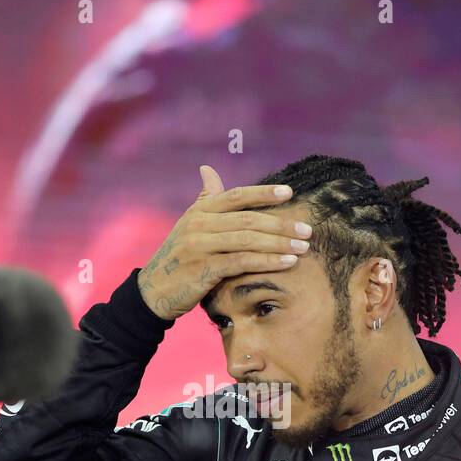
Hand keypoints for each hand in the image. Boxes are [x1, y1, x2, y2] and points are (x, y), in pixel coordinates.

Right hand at [137, 165, 313, 319]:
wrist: (154, 290)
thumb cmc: (179, 257)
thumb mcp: (189, 224)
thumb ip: (206, 199)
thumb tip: (208, 169)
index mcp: (200, 210)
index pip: (237, 196)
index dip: (264, 193)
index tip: (290, 193)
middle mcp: (199, 224)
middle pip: (248, 219)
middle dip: (281, 224)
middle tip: (307, 230)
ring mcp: (200, 246)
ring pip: (248, 240)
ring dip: (279, 243)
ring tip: (303, 247)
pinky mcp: (204, 269)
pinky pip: (242, 262)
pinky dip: (267, 261)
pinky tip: (287, 262)